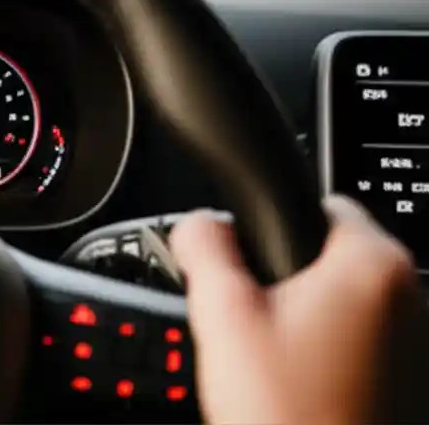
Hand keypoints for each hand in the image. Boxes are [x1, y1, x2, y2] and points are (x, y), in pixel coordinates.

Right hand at [172, 196, 427, 423]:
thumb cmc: (287, 415)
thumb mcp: (221, 318)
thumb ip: (204, 249)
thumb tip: (199, 223)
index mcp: (372, 264)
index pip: (318, 201)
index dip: (269, 230)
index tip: (248, 269)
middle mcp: (412, 296)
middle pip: (331, 256)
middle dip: (287, 281)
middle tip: (253, 327)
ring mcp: (419, 342)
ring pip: (346, 303)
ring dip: (310, 320)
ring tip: (277, 367)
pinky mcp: (414, 379)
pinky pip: (364, 344)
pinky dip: (333, 355)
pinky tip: (302, 390)